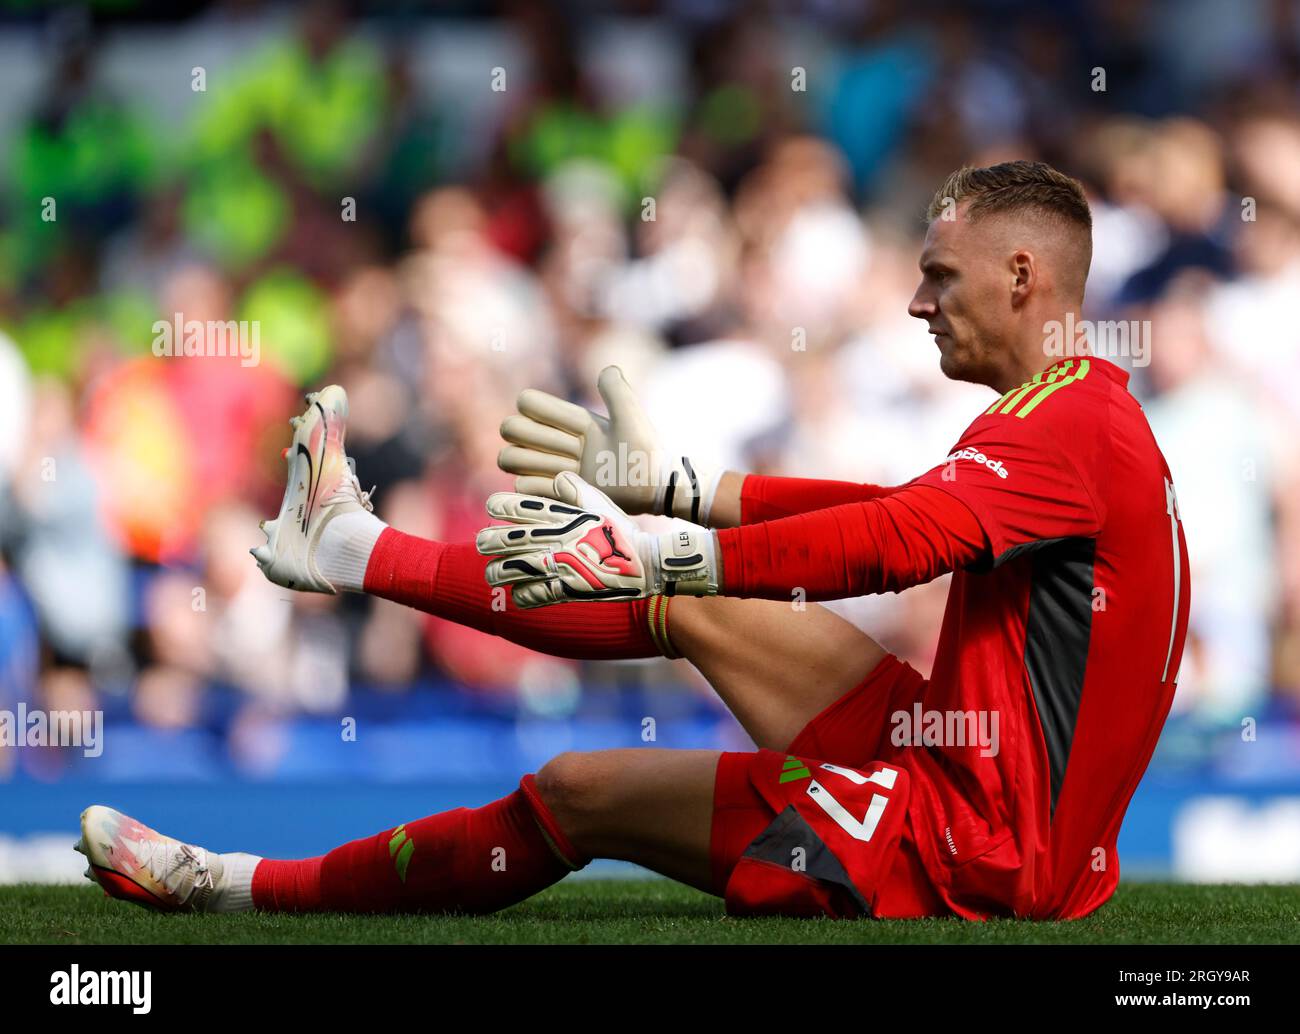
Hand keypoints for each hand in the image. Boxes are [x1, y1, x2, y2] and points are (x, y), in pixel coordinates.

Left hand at [476, 472, 719, 607]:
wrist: (647, 565)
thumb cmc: (623, 533)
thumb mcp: (603, 503)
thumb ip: (577, 489)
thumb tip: (558, 474)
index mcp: (566, 516)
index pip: (525, 506)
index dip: (503, 505)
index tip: (491, 506)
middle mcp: (560, 539)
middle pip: (514, 537)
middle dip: (491, 540)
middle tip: (480, 542)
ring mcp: (564, 565)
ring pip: (519, 567)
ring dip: (500, 572)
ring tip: (490, 575)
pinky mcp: (571, 589)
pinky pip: (540, 594)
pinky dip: (524, 596)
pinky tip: (516, 596)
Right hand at [498, 365, 719, 522]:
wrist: (653, 491)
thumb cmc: (646, 453)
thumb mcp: (632, 418)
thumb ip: (617, 392)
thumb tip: (606, 369)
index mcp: (576, 422)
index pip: (529, 404)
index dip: (537, 409)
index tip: (572, 427)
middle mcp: (562, 443)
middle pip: (511, 429)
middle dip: (528, 436)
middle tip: (566, 451)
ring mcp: (558, 469)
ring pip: (511, 457)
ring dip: (526, 461)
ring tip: (560, 470)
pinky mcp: (560, 492)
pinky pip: (523, 486)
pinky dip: (532, 485)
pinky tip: (560, 486)